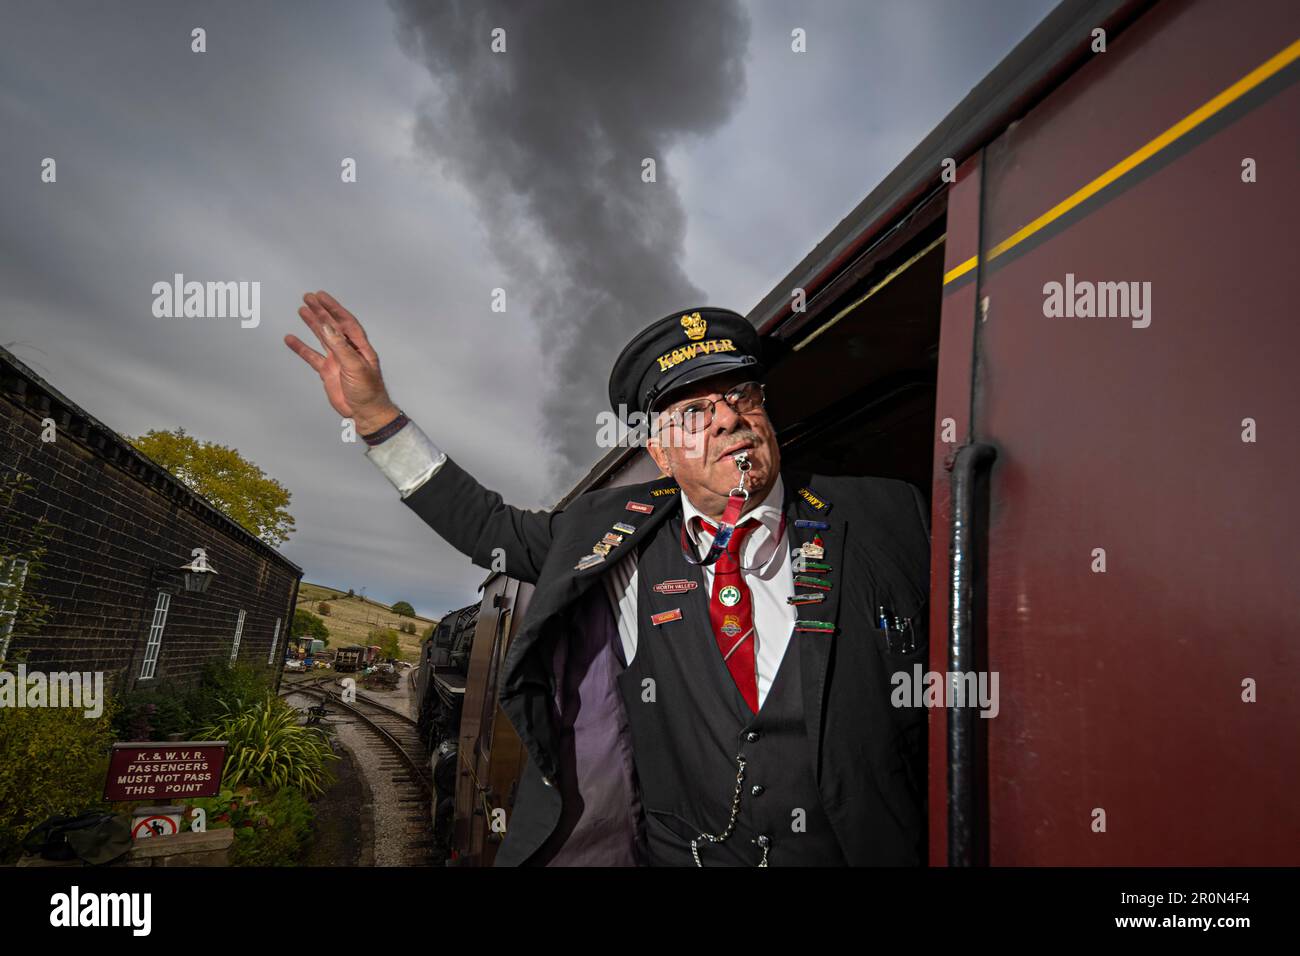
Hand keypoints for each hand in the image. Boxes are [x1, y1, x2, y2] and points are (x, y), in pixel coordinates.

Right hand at [285, 291, 399, 432]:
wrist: (364, 412)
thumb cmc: (368, 390)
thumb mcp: (355, 366)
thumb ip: (340, 346)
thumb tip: (327, 326)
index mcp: (359, 346)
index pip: (345, 321)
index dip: (334, 308)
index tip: (321, 296)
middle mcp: (347, 350)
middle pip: (332, 325)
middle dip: (321, 311)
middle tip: (308, 297)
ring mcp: (337, 360)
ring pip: (322, 337)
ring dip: (312, 324)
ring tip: (301, 310)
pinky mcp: (327, 371)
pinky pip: (311, 356)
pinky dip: (300, 347)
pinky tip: (291, 339)